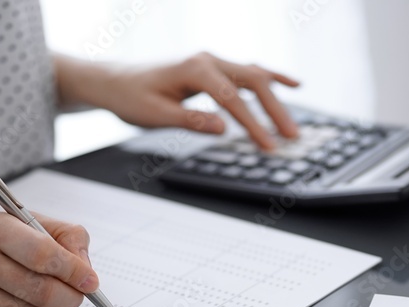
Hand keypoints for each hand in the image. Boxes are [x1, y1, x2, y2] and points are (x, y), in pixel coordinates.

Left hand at [84, 52, 299, 149]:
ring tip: (292, 126)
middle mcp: (207, 59)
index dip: (253, 124)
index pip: (233, 99)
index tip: (268, 145)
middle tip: (290, 137)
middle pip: (253, 82)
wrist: (115, 81)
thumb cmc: (131, 97)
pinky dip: (271, 79)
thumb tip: (223, 128)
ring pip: (255, 76)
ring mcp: (212, 61)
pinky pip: (248, 72)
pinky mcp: (213, 69)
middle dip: (274, 111)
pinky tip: (292, 85)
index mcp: (194, 68)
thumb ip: (191, 120)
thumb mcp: (155, 116)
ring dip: (276, 100)